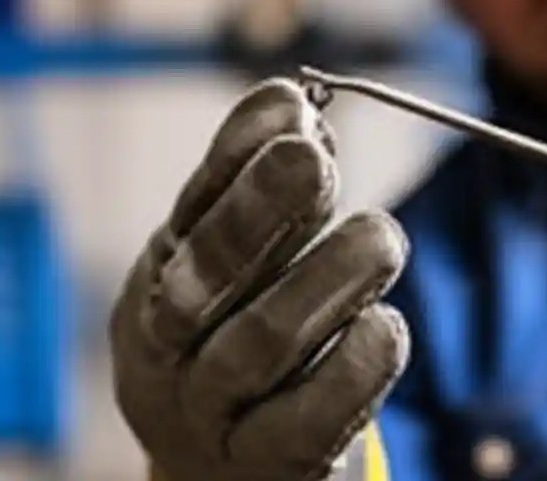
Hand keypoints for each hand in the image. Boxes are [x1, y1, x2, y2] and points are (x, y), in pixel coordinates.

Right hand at [109, 79, 409, 480]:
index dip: (236, 161)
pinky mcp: (272, 467)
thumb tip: (291, 103)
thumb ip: (257, 192)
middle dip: (261, 212)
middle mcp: (170, 352)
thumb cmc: (231, 341)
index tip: (291, 106)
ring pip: (257, 347)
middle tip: (317, 161)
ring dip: (323, 282)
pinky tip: (386, 325)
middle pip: (207, 281)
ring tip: (381, 236)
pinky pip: (306, 422)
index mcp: (160, 287)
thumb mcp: (229, 267)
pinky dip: (350, 371)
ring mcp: (214, 416)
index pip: (192, 216)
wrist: (216, 473)